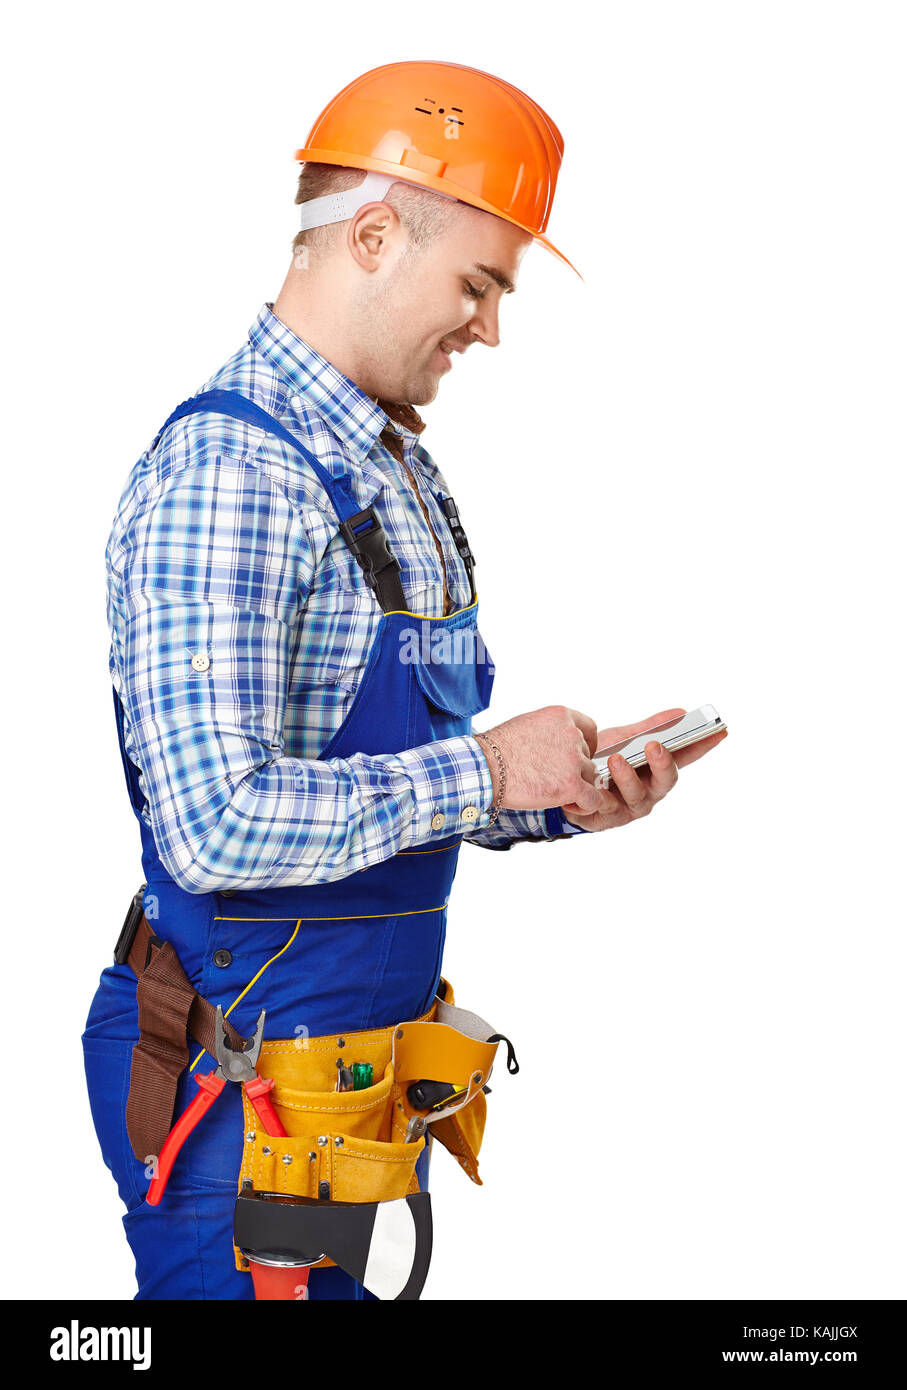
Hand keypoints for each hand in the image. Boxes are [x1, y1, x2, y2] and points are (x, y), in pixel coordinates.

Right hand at [475, 705, 603, 815]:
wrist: (485, 767)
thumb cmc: (497, 749)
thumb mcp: (528, 724)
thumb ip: (551, 731)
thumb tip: (558, 744)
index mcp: (561, 716)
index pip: (590, 729)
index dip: (587, 744)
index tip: (578, 755)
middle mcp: (571, 734)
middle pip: (587, 755)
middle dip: (574, 768)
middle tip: (553, 778)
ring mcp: (573, 760)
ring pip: (589, 776)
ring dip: (576, 786)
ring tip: (555, 793)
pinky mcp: (571, 785)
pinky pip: (592, 798)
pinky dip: (585, 805)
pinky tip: (570, 805)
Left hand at [560, 707, 727, 832]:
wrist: (567, 782)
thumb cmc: (602, 762)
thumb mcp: (624, 741)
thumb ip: (649, 728)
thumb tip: (680, 712)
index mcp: (657, 770)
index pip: (686, 757)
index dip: (703, 746)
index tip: (719, 730)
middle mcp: (649, 791)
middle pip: (666, 780)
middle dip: (662, 763)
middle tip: (655, 745)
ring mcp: (629, 807)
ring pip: (635, 794)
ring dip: (627, 777)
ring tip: (616, 760)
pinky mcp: (606, 818)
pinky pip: (604, 807)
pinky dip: (599, 794)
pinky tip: (594, 784)